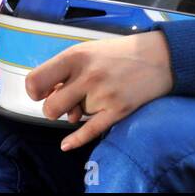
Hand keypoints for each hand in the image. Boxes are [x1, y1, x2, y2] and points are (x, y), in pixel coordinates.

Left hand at [24, 31, 173, 150]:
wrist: (159, 57)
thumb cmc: (118, 54)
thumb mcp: (88, 51)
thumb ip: (66, 70)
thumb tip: (49, 95)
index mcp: (75, 56)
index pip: (36, 81)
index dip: (35, 92)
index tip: (43, 93)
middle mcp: (87, 75)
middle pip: (50, 109)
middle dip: (54, 110)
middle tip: (66, 103)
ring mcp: (103, 94)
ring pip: (73, 117)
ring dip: (79, 113)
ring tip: (95, 98)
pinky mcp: (117, 110)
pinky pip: (89, 132)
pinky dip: (75, 141)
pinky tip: (65, 145)